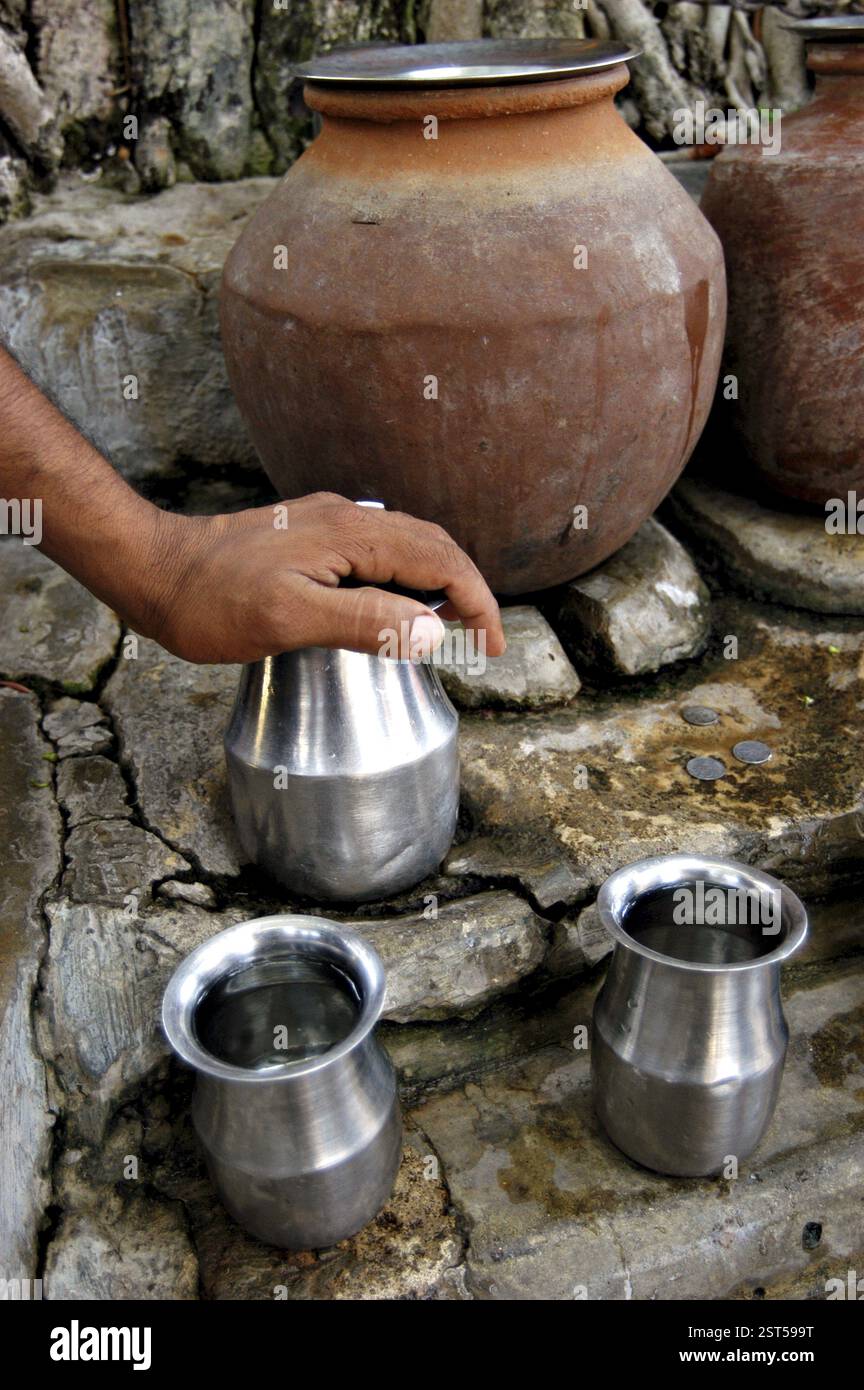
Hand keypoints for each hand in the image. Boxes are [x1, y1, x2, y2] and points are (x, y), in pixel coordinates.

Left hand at [146, 492, 505, 664]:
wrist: (152, 571)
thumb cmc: (212, 602)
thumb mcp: (289, 621)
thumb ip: (365, 621)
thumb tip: (435, 630)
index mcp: (351, 535)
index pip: (440, 560)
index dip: (476, 602)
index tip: (492, 645)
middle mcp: (347, 518)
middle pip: (432, 545)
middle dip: (467, 589)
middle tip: (482, 639)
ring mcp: (327, 523)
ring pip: (406, 545)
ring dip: (438, 582)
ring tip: (448, 626)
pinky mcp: (309, 536)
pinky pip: (377, 551)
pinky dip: (405, 577)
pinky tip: (393, 605)